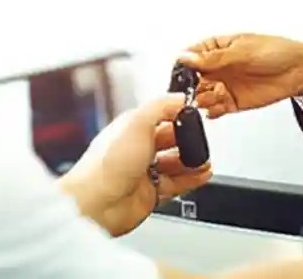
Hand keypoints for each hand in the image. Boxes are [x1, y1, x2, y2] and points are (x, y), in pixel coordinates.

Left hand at [59, 95, 212, 236]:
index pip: (160, 116)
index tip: (195, 116)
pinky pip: (175, 184)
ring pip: (174, 163)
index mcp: (130, 128)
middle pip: (170, 140)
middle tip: (202, 141)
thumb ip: (160, 106)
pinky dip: (191, 179)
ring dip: (192, 161)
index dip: (178, 115)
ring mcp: (143, 173)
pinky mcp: (149, 194)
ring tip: (205, 160)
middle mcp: (136, 149)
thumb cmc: (107, 164)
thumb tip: (178, 98)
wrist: (97, 204)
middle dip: (188, 140)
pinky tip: (202, 174)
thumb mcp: (137, 122)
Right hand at [179, 34, 302, 118]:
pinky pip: (214, 109)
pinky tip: (216, 108)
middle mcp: (217, 67)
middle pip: (192, 78)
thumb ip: (215, 58)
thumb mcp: (243, 51)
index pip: (190, 55)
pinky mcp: (232, 102)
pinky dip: (211, 111)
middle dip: (189, 86)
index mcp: (217, 47)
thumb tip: (188, 58)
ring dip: (201, 99)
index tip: (183, 72)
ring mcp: (223, 84)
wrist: (300, 71)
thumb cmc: (277, 51)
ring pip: (200, 95)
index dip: (184, 65)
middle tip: (195, 89)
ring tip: (210, 97)